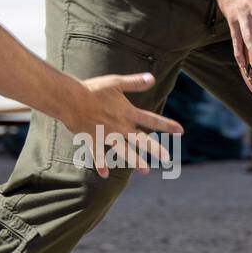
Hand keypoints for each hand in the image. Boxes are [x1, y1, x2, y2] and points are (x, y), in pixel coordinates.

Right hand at [56, 72, 183, 177]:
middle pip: (141, 141)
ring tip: (145, 171)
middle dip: (155, 150)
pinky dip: (101, 165)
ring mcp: (107, 136)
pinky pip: (98, 155)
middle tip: (166, 159)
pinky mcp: (93, 140)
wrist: (70, 100)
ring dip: (135, 162)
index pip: (151, 120)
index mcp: (127, 113)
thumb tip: (152, 78)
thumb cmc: (93, 89)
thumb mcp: (115, 82)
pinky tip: (105, 174)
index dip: (167, 125)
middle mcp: (120, 127)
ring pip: (124, 152)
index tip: (181, 131)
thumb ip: (134, 82)